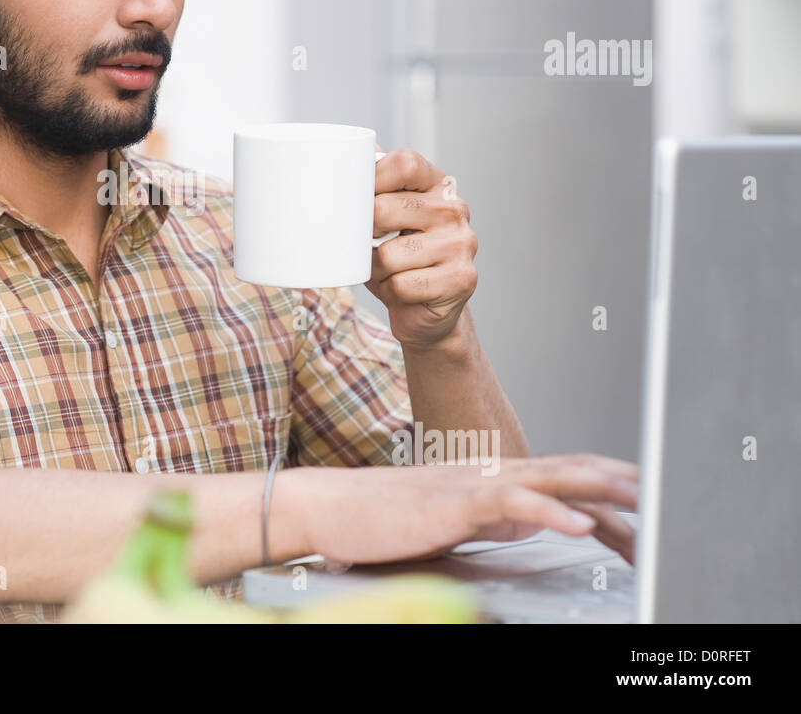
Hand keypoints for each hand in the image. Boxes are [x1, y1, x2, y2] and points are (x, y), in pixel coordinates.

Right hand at [294, 453, 638, 566]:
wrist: (328, 508)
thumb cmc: (379, 519)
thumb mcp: (450, 522)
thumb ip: (492, 518)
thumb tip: (528, 522)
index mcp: (492, 481)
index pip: (563, 482)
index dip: (607, 497)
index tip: (644, 519)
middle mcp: (490, 473)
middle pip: (570, 470)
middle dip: (622, 484)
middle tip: (667, 500)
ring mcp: (473, 484)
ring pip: (551, 478)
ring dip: (601, 490)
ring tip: (643, 501)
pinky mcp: (454, 502)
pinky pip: (510, 503)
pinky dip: (549, 512)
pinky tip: (578, 526)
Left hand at [365, 147, 477, 348]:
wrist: (426, 310)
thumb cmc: (398, 258)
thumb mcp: (386, 217)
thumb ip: (375, 186)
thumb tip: (351, 151)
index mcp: (437, 184)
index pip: (404, 163)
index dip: (371, 179)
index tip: (355, 199)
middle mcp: (454, 209)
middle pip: (385, 209)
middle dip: (363, 234)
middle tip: (367, 245)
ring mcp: (462, 244)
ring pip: (388, 255)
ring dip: (376, 270)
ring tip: (387, 272)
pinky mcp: (461, 279)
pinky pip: (401, 285)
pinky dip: (390, 292)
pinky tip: (401, 290)